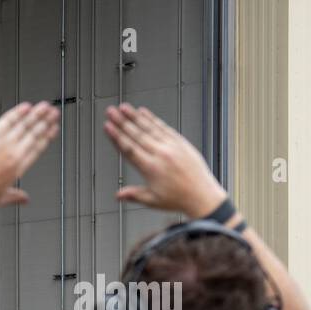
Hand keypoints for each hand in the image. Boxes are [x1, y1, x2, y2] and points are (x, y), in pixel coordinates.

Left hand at [0, 102, 59, 208]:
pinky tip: (25, 106)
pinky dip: (18, 113)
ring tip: (45, 106)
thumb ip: (15, 197)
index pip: (37, 148)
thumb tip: (25, 199)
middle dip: (45, 122)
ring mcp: (4, 143)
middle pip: (34, 134)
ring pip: (24, 124)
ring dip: (36, 114)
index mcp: (19, 167)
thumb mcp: (1, 199)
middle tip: (54, 113)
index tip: (53, 130)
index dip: (47, 137)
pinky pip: (8, 120)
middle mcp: (15, 153)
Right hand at [103, 104, 226, 217]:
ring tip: (124, 107)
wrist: (202, 195)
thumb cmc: (179, 198)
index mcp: (151, 168)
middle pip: (137, 134)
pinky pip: (164, 127)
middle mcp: (161, 154)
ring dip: (135, 116)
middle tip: (111, 112)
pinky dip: (153, 119)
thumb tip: (118, 195)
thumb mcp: (152, 200)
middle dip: (122, 121)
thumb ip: (134, 195)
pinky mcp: (180, 142)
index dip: (117, 136)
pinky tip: (144, 112)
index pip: (129, 149)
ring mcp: (171, 146)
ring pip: (149, 127)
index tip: (108, 127)